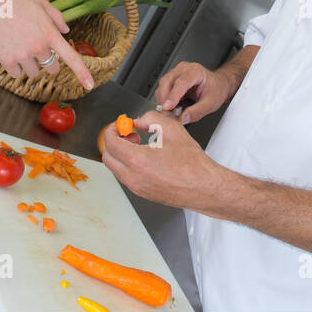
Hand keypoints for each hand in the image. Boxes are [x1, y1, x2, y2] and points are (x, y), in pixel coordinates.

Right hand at [0, 0, 94, 88]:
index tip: (89, 85)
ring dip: (30, 64)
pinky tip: (10, 51)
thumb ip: (56, 17)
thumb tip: (66, 30)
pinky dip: (14, 67)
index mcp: (50, 33)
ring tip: (19, 46)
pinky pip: (16, 74)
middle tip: (37, 48)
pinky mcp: (6, 61)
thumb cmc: (14, 0)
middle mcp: (38, 47)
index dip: (82, 73)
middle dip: (48, 61)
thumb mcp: (41, 2)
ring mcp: (22, 56)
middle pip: (51, 68)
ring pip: (33, 72)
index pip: (70, 58)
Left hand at [101, 111, 226, 210]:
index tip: (120, 125)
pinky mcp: (142, 193)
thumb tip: (139, 120)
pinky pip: (126, 177)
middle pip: (107, 157)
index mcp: (138, 161)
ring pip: (116, 168)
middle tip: (129, 134)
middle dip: (114, 142)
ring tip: (140, 145)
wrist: (203, 187)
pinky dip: (128, 165)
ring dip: (121, 154)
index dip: (112, 129)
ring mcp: (137, 188)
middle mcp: (133, 177)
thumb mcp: (172, 129)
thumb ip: (151, 118)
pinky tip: (146, 157)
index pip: (110, 142)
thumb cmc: (192, 164)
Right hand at [153, 61, 231, 123]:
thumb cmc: (216, 90)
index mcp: (196, 71)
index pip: (181, 83)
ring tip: (171, 111)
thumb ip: (197, 112)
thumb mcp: (211, 103)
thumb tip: (182, 118)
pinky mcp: (171, 79)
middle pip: (167, 82)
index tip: (168, 107)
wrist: (217, 85)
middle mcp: (184, 69)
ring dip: (163, 100)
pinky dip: (163, 99)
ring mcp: (176, 72)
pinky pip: (162, 89)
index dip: (173, 96)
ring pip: (162, 85)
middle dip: (165, 99)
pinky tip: (171, 107)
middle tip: (168, 114)